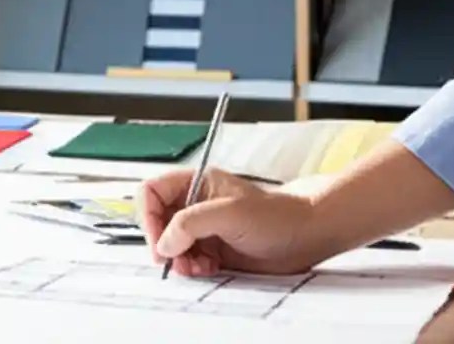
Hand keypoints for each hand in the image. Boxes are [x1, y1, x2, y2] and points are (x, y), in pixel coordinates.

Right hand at [138, 168, 320, 277]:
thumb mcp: (229, 214)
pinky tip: (207, 269)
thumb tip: (164, 244)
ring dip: (177, 259)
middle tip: (169, 260)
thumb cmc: (276, 216)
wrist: (306, 237)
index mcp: (194, 183)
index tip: (157, 240)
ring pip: (170, 244)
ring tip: (194, 267)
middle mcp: (194, 204)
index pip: (151, 193)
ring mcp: (203, 228)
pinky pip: (187, 260)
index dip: (147, 215)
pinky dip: (191, 268)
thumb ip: (191, 224)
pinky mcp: (212, 249)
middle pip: (156, 221)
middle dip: (161, 242)